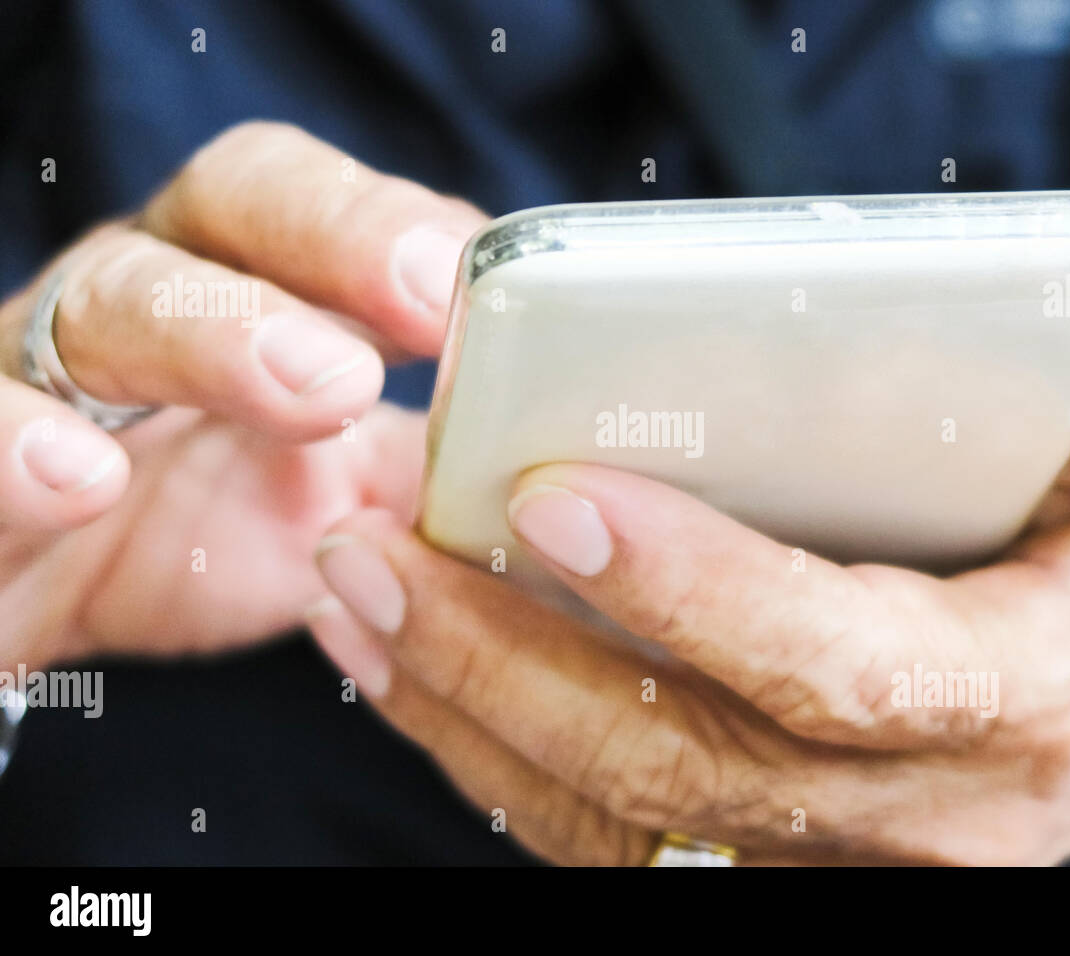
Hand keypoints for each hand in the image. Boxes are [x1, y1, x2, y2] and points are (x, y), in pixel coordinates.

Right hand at [0, 122, 483, 669]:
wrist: (56, 595)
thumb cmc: (209, 521)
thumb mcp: (340, 489)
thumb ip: (431, 467)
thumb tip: (560, 470)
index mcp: (241, 289)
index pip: (310, 208)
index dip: (392, 225)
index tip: (477, 274)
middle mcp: (147, 300)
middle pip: (223, 213)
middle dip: (332, 240)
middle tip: (427, 302)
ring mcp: (46, 372)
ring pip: (103, 307)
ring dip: (211, 333)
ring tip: (314, 387)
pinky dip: (21, 454)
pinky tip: (83, 478)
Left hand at [310, 311, 1069, 863]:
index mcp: (1013, 701)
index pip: (837, 670)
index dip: (698, 595)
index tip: (551, 500)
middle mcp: (913, 818)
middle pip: (680, 768)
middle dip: (511, 663)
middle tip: (378, 547)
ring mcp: (827, 862)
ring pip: (612, 822)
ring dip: (462, 712)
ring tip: (354, 594)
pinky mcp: (761, 862)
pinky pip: (600, 834)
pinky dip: (487, 754)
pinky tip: (407, 660)